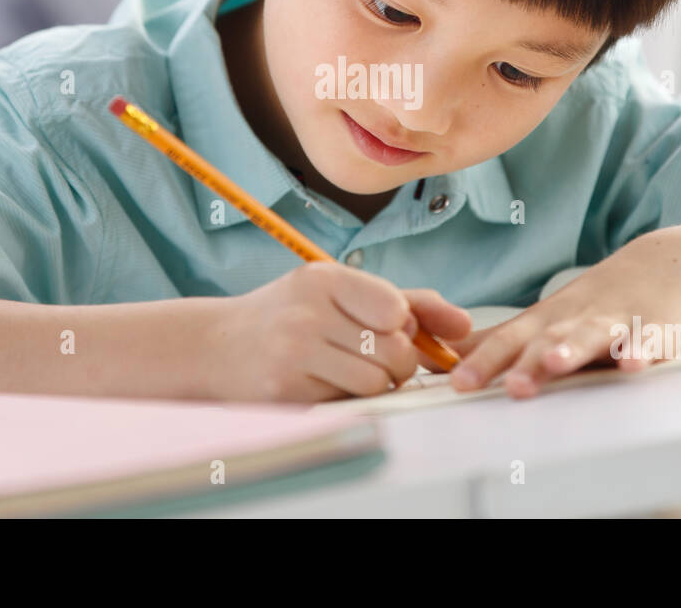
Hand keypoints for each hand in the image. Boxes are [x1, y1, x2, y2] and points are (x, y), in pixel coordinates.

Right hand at [205, 261, 471, 401]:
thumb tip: (465, 325)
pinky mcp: (288, 391)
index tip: (380, 326)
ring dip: (374, 383)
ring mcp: (295, 352)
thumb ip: (407, 301)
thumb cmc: (290, 315)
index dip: (399, 325)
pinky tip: (321, 382)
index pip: (396, 308)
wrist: (215, 346)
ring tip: (346, 369)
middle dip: (396, 360)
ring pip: (378, 381)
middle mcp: (308, 311)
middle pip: (395, 351)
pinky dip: (347, 397)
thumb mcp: (339, 292)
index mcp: (324, 278)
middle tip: (369, 354)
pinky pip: (349, 403)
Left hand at [449, 239, 680, 397]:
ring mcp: (613, 322)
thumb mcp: (540, 319)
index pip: (505, 341)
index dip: (480, 362)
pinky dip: (640, 352)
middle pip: (542, 340)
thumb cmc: (592, 302)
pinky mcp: (653, 329)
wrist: (661, 265)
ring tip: (554, 364)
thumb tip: (437, 359)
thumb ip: (494, 343)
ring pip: (589, 336)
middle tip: (502, 384)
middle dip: (519, 363)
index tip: (456, 383)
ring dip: (570, 350)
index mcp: (544, 322)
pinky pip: (647, 341)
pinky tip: (633, 365)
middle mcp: (573, 320)